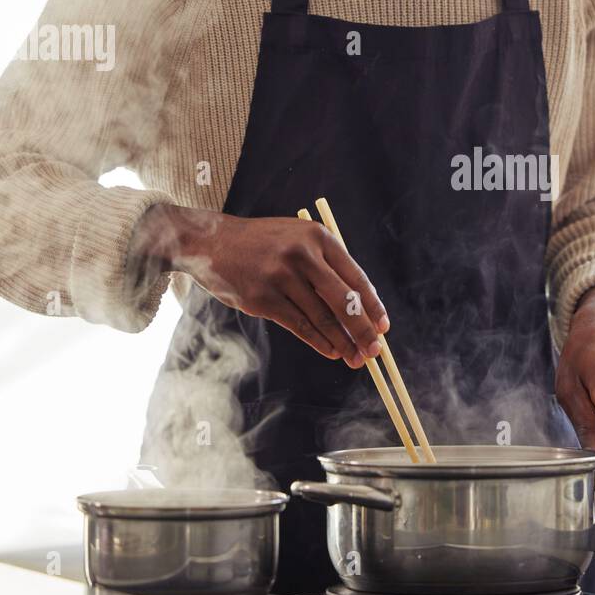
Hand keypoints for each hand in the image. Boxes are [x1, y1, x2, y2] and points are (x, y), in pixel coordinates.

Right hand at [130, 204, 387, 368]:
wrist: (211, 242)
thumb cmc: (263, 245)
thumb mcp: (298, 238)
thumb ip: (326, 264)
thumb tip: (360, 307)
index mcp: (318, 236)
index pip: (355, 276)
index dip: (372, 305)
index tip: (383, 327)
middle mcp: (302, 254)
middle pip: (344, 300)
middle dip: (363, 330)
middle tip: (375, 351)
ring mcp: (280, 277)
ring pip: (322, 318)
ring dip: (342, 342)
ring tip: (355, 358)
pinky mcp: (262, 298)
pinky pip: (299, 325)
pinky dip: (319, 342)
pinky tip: (331, 351)